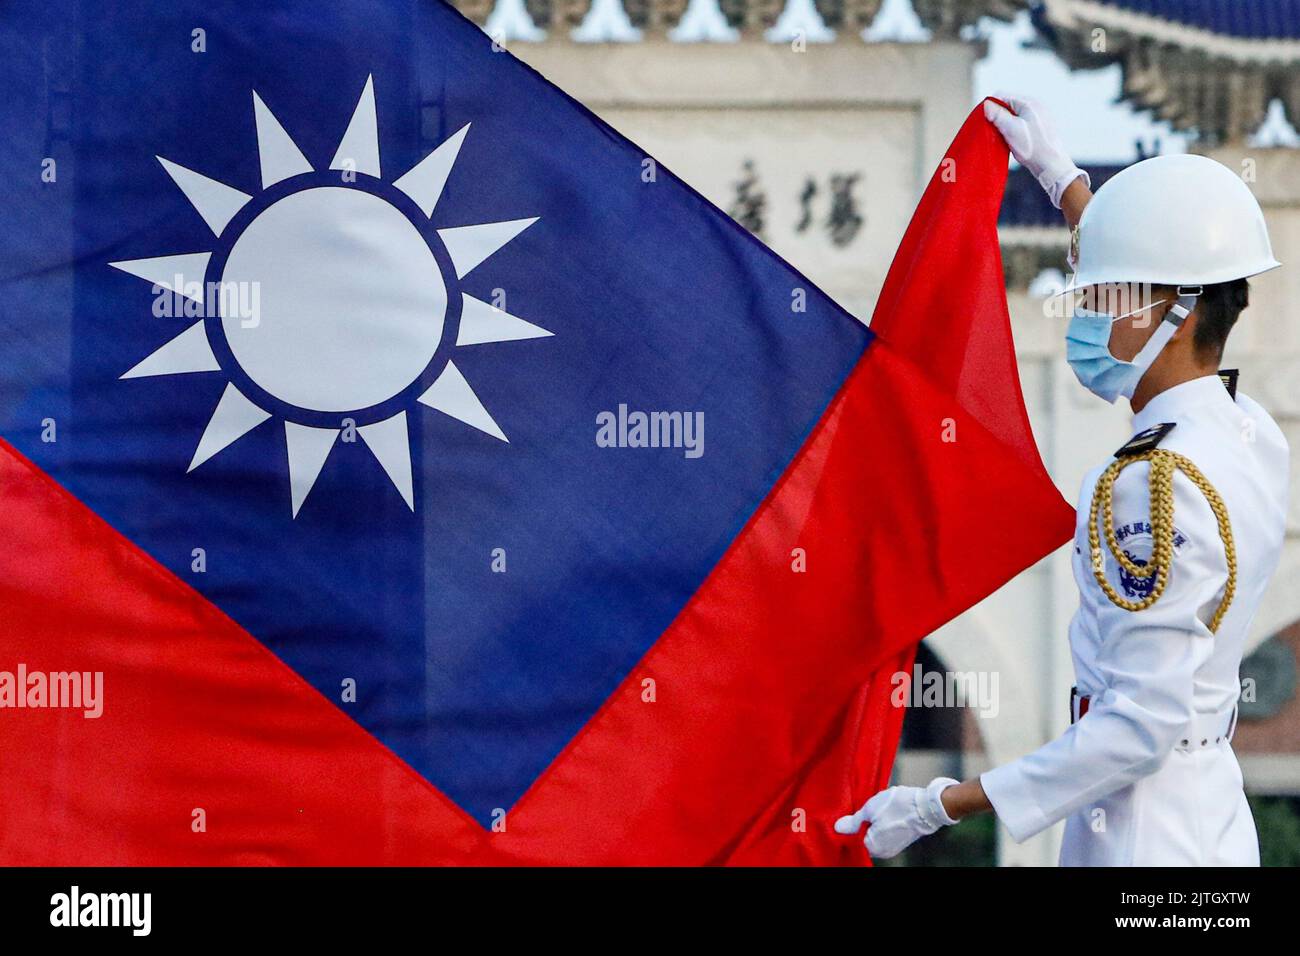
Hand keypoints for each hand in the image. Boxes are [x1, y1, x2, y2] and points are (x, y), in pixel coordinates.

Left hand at [834, 777, 959, 858]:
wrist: (927, 807)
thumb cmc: (898, 807)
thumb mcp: (870, 809)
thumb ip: (853, 821)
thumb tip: (838, 828)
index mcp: (872, 847)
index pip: (852, 838)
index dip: (849, 825)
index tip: (849, 814)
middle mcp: (882, 852)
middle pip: (863, 837)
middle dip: (861, 824)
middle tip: (865, 808)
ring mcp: (892, 847)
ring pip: (874, 834)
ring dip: (872, 822)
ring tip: (877, 808)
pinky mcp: (900, 841)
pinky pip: (884, 833)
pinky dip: (882, 823)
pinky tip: (885, 812)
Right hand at [984, 94, 1088, 208]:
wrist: (1051, 165)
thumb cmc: (1032, 148)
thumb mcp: (1011, 129)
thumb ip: (997, 114)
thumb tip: (986, 103)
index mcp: (1029, 102)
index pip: (1001, 96)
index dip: (990, 108)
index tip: (985, 122)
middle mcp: (1036, 105)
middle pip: (1008, 105)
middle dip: (998, 116)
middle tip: (994, 132)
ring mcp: (1039, 115)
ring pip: (1014, 114)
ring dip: (1006, 124)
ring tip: (1005, 138)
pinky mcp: (1040, 126)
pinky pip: (1021, 122)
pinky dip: (1014, 129)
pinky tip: (1014, 140)